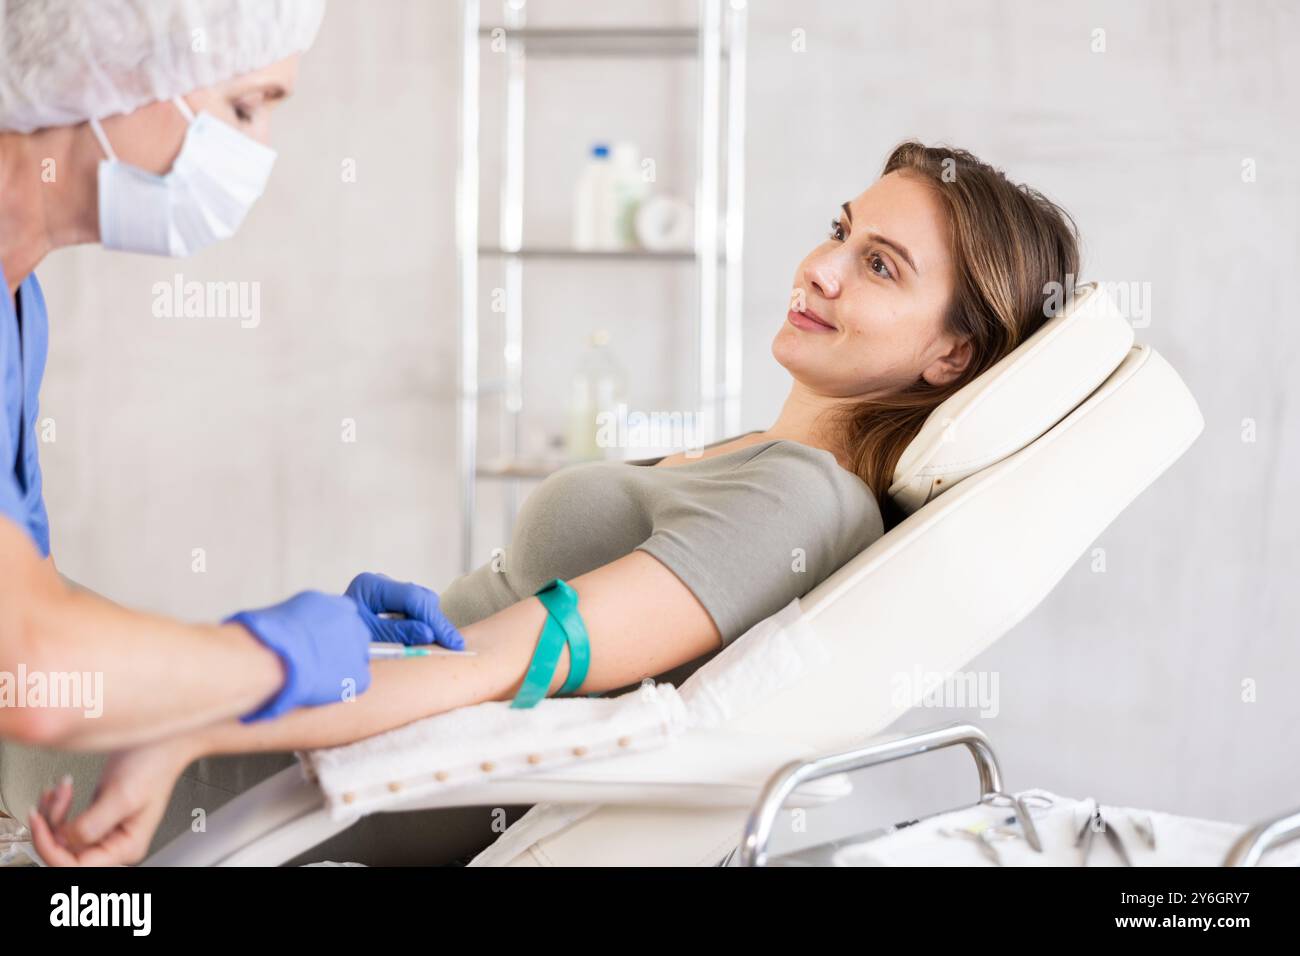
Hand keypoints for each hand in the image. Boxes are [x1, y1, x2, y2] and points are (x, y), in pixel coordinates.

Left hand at [27, 738, 195, 865]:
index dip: (50, 848)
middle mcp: (115, 844)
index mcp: (126, 847)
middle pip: (64, 852)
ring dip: (54, 812)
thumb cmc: (154, 763)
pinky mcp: (97, 816)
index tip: (39, 823)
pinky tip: (62, 790)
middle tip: (53, 798)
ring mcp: (105, 830)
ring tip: (61, 788)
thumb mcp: (123, 795)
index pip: (75, 866)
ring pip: (61, 836)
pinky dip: (57, 806)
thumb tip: (66, 839)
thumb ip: (93, 825)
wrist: (163, 738)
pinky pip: (65, 822)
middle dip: (52, 824)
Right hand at [226, 590, 377, 721]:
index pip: (341, 615)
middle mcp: (349, 620)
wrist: (269, 657)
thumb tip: (290, 635)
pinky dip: (340, 688)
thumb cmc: (263, 639)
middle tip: (316, 663)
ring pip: (356, 658)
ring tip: (313, 677)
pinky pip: (355, 683)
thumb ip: (296, 621)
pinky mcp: (358, 674)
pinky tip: (318, 689)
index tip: (316, 644)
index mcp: (329, 603)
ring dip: (339, 667)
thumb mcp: (279, 616)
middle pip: (353, 634)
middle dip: (338, 648)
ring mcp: (357, 646)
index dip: (329, 632)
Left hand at [345, 572, 463, 648]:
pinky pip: (416, 607)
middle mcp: (380, 582)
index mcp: (371, 586)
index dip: (435, 621)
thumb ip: (399, 634)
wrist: (321, 643)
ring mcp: (386, 589)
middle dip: (436, 621)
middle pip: (421, 597)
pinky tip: (421, 638)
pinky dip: (422, 622)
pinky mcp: (391, 599)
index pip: (413, 598)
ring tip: (431, 644)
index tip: (452, 643)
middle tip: (450, 646)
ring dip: (429, 622)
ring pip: (422, 600)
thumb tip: (428, 633)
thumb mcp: (370, 639)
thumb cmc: (340, 641)